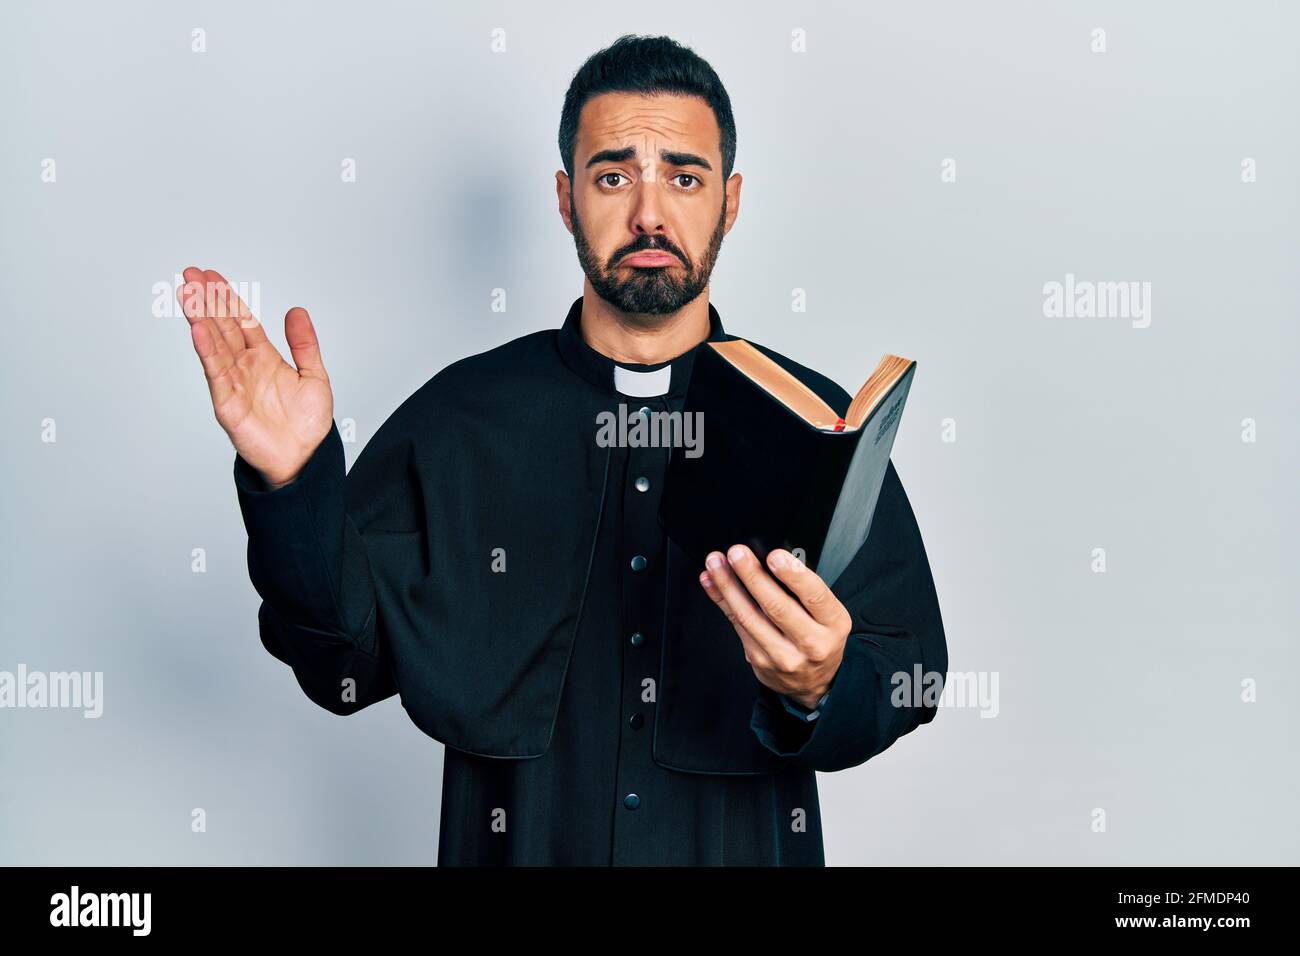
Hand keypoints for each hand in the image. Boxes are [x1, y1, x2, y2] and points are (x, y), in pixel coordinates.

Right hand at [177, 265, 333, 486]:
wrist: (304, 459)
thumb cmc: (307, 424)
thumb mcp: (314, 375)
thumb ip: (304, 344)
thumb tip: (297, 311)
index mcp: (263, 358)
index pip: (240, 321)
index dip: (227, 299)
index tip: (211, 277)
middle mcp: (245, 367)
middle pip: (221, 327)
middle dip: (207, 301)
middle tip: (190, 274)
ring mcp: (233, 383)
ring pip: (213, 345)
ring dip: (200, 319)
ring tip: (187, 294)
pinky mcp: (227, 403)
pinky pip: (216, 373)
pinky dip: (207, 351)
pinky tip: (198, 330)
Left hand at [699, 545, 850, 709]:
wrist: (814, 683)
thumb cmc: (820, 638)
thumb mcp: (828, 615)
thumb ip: (804, 591)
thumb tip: (768, 560)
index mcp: (832, 624)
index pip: (815, 596)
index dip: (793, 575)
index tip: (774, 556)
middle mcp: (810, 643)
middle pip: (777, 606)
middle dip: (753, 576)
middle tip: (737, 553)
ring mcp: (782, 656)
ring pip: (749, 617)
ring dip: (728, 586)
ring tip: (716, 564)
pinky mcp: (759, 661)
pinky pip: (736, 625)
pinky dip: (721, 600)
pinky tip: (711, 582)